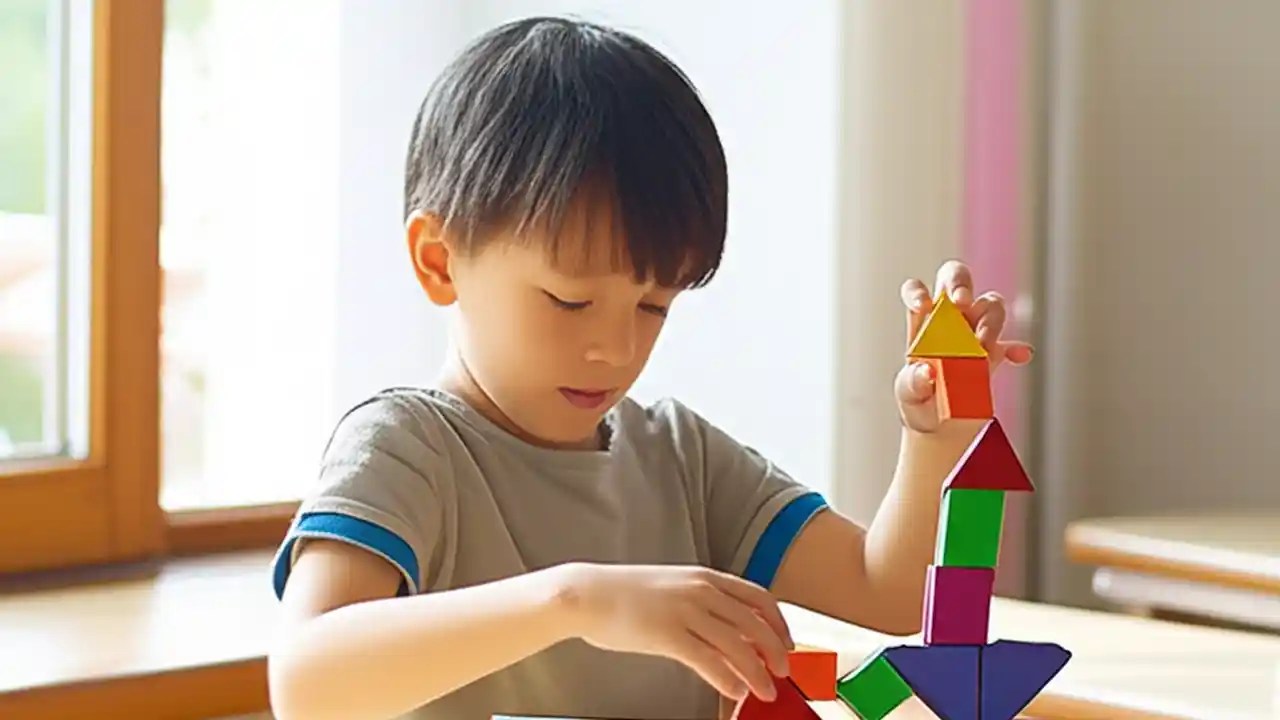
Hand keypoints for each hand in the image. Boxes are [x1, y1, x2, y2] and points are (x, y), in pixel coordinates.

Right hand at [554, 562, 793, 702]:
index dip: (779, 623)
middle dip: (775, 651)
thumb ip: (704, 605)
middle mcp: (701, 590)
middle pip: (755, 623)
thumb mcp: (674, 588)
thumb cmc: (626, 593)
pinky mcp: (667, 634)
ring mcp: (684, 611)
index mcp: (705, 577)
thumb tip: (730, 633)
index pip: (759, 597)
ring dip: (757, 672)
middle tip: (782, 672)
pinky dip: (727, 678)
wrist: (588, 594)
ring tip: (764, 691)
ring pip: (737, 645)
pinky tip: (735, 691)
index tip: (786, 643)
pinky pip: (708, 660)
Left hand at [896, 260, 1033, 431]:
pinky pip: (1012, 343)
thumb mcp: (908, 394)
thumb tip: (926, 371)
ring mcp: (975, 332)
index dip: (918, 291)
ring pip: (990, 304)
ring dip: (990, 320)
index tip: (924, 306)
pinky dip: (1017, 347)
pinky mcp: (995, 353)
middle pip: (957, 280)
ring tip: (982, 348)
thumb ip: (913, 383)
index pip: (916, 291)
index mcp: (922, 323)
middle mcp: (949, 319)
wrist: (941, 425)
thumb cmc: (920, 401)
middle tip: (962, 302)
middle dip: (961, 283)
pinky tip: (1019, 356)